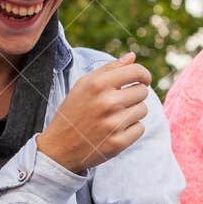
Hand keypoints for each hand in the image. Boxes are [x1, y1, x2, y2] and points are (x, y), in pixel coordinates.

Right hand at [35, 53, 152, 173]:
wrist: (59, 148)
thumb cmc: (73, 112)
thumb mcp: (83, 85)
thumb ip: (109, 69)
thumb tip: (132, 56)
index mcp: (98, 84)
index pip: (136, 72)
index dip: (144, 75)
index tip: (143, 80)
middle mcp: (107, 102)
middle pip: (142, 91)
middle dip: (135, 95)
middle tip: (120, 102)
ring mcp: (113, 124)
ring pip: (143, 110)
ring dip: (133, 112)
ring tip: (115, 117)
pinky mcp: (118, 143)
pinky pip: (140, 128)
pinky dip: (131, 129)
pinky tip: (116, 130)